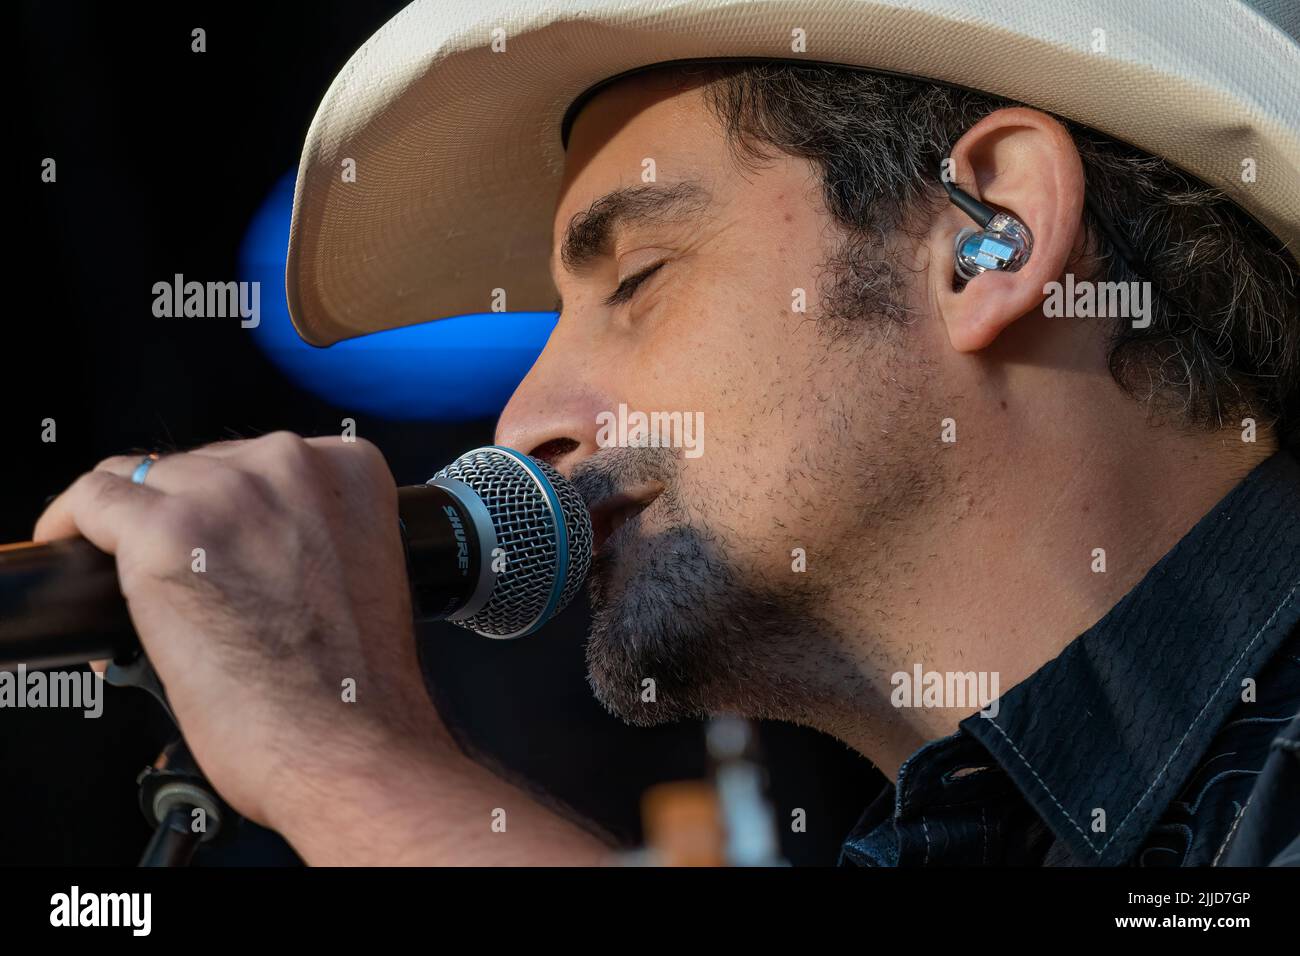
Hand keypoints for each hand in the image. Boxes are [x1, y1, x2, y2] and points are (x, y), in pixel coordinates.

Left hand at [34, 432, 451, 829]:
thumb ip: (310, 533)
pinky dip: (71, 523)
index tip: (214, 534)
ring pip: (144, 481)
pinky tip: (72, 547)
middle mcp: (292, 467)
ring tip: (136, 582)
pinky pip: (93, 500)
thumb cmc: (360, 686)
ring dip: (134, 526)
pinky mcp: (167, 534)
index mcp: (351, 471)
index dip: (226, 502)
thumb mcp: (359, 570)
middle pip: (200, 465)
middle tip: (182, 578)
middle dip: (183, 515)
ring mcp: (228, 496)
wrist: (353, 742)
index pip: (257, 458)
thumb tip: (238, 545)